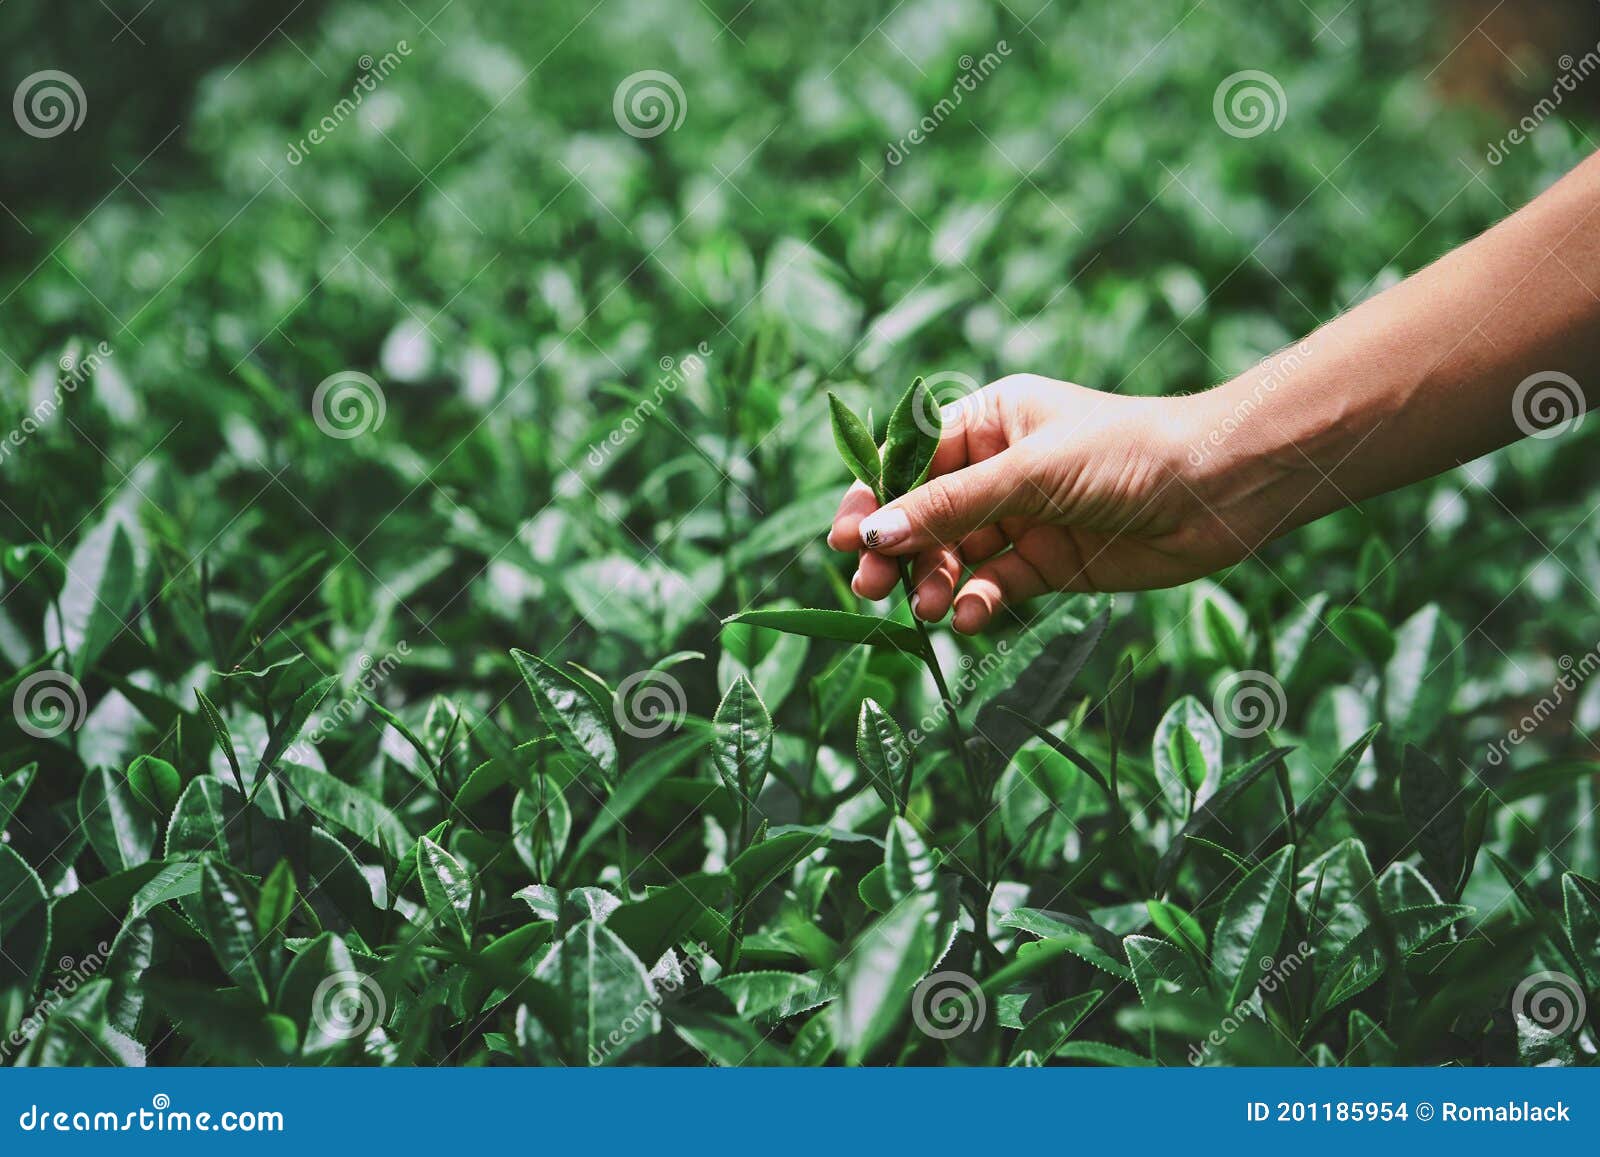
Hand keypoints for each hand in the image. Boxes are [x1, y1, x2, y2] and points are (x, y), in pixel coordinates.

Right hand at [826, 374, 1245, 633]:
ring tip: (927, 608)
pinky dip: (977, 602)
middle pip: (926, 512)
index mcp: (990, 419)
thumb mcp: (1029, 473)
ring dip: (935, 581)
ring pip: (955, 554)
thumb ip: (949, 506)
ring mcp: (1023, 517)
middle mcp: (1000, 467)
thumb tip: (873, 531)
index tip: (845, 534)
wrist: (1217, 493)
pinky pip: (995, 584)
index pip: (913, 458)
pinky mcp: (1048, 562)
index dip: (876, 496)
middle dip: (897, 548)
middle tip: (869, 583)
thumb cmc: (1125, 454)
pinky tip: (969, 617)